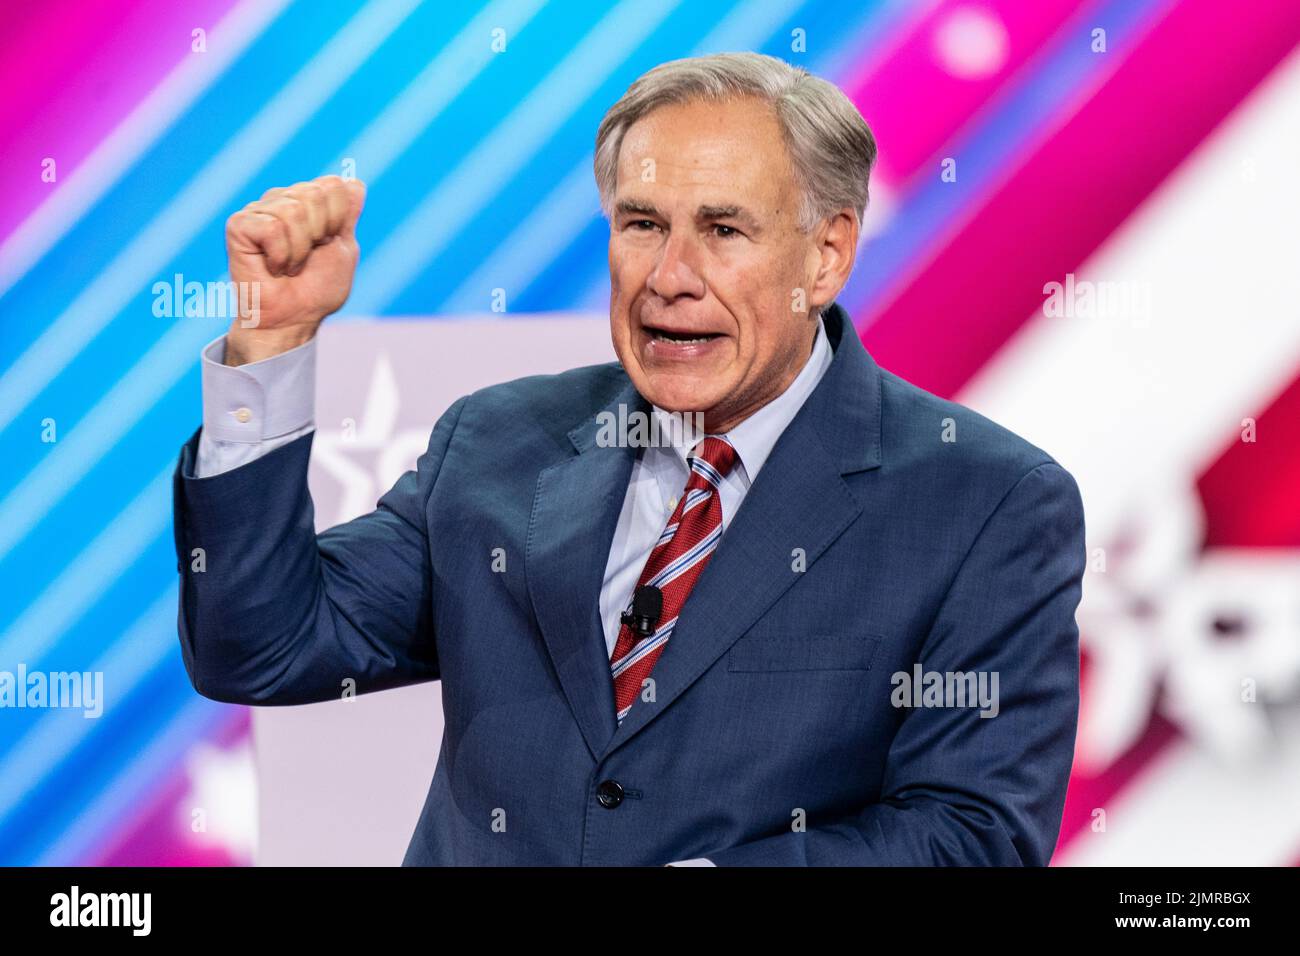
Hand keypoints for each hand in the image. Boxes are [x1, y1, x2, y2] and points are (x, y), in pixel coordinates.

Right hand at [222, 175, 365, 364]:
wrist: (293, 318)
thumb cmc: (317, 288)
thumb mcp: (344, 248)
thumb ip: (348, 215)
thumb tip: (355, 182)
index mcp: (307, 201)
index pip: (334, 185)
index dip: (338, 218)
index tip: (328, 243)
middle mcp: (281, 199)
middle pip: (315, 193)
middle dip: (320, 233)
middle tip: (306, 257)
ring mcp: (259, 210)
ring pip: (294, 211)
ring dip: (300, 250)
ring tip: (290, 265)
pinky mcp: (239, 225)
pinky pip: (272, 228)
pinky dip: (281, 255)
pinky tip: (272, 267)